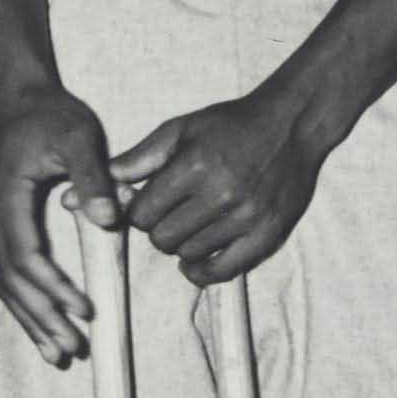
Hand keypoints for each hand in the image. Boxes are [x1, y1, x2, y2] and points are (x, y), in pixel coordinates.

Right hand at [0, 83, 118, 364]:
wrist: (19, 96)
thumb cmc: (50, 114)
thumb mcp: (78, 136)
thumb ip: (92, 177)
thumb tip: (109, 220)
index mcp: (6, 199)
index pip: (27, 257)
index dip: (54, 288)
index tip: (84, 309)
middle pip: (11, 281)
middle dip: (41, 317)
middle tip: (70, 348)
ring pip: (4, 283)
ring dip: (30, 319)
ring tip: (56, 352)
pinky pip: (6, 272)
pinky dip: (23, 302)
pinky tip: (41, 322)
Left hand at [114, 77, 338, 285]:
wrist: (292, 126)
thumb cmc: (230, 125)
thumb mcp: (182, 129)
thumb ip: (140, 156)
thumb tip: (104, 178)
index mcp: (195, 166)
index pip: (142, 212)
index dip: (137, 209)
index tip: (148, 202)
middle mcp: (221, 194)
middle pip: (161, 238)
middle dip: (157, 228)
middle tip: (170, 214)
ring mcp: (247, 218)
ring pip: (188, 255)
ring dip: (181, 245)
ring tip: (191, 225)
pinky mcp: (267, 235)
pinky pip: (222, 272)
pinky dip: (202, 272)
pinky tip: (196, 261)